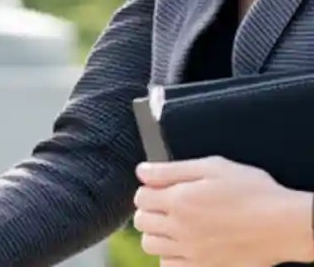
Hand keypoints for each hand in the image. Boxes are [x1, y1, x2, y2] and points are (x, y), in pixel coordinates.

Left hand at [134, 156, 313, 265]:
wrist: (285, 225)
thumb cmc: (255, 193)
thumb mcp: (214, 167)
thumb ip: (171, 169)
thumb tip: (142, 171)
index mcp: (180, 200)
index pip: (140, 197)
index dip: (149, 190)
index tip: (160, 189)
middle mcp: (180, 228)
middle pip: (141, 221)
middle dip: (150, 210)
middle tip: (167, 206)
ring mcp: (191, 251)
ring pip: (150, 245)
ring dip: (157, 233)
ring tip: (174, 225)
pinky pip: (168, 266)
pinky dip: (170, 256)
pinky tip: (184, 245)